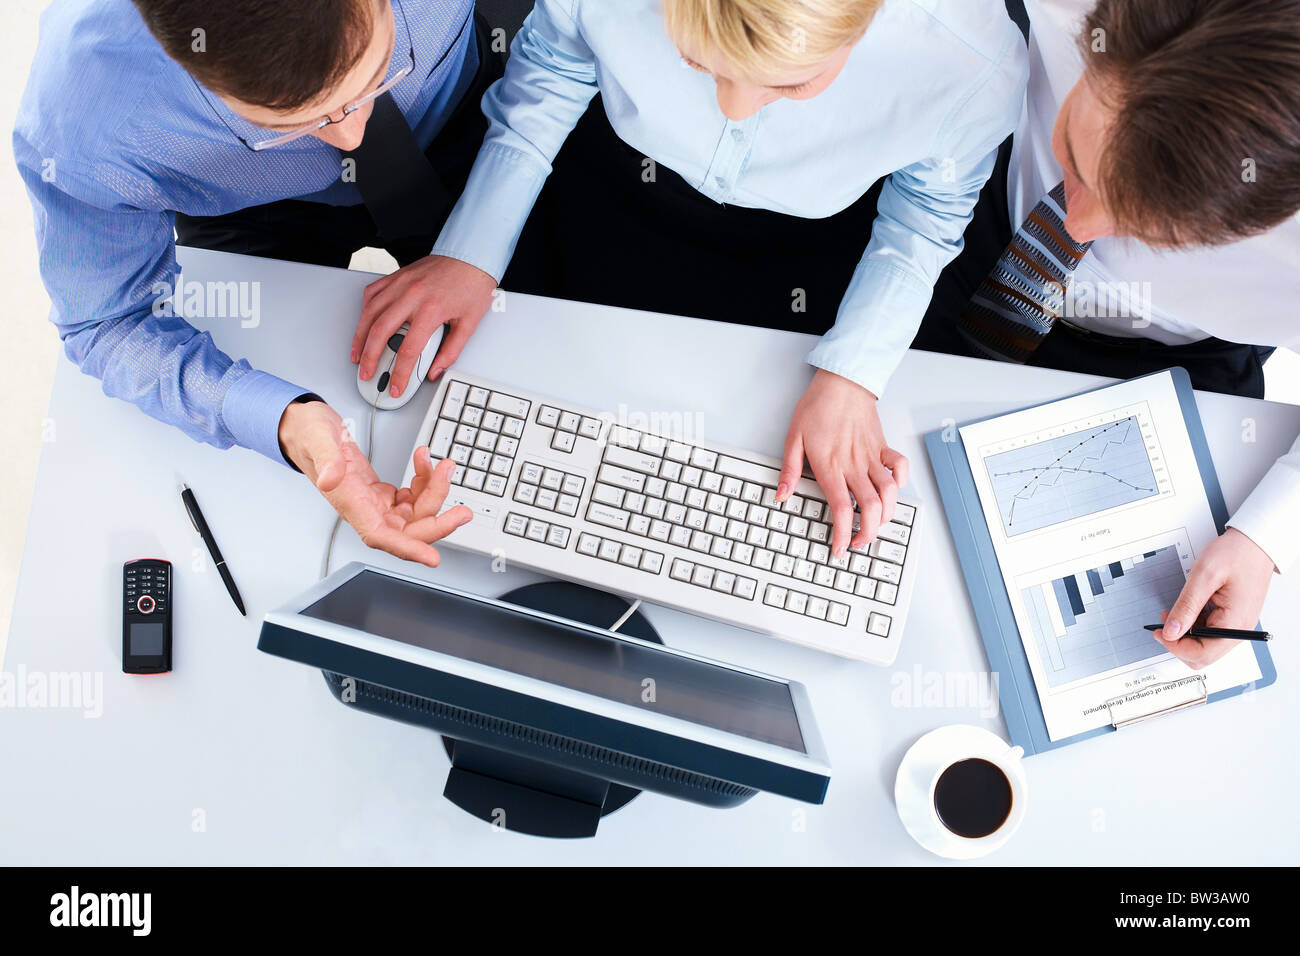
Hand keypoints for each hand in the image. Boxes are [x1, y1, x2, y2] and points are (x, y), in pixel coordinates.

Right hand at [279, 400, 471, 566]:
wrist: (304, 428)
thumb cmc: (307, 436)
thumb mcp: (316, 438)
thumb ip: (326, 461)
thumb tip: (332, 480)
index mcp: (349, 503)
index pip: (380, 537)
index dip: (407, 549)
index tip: (432, 558)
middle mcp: (364, 509)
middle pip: (407, 530)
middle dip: (438, 521)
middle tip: (463, 511)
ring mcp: (373, 503)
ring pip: (414, 513)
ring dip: (435, 492)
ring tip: (442, 465)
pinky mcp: (380, 493)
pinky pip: (411, 498)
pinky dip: (424, 482)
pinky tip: (425, 464)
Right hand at [351, 254, 496, 398]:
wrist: (472, 254)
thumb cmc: (472, 285)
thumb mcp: (469, 323)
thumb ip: (451, 351)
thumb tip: (435, 371)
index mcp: (431, 310)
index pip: (409, 350)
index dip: (400, 373)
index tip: (397, 386)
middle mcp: (411, 295)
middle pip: (380, 332)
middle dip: (369, 357)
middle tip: (366, 373)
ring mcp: (401, 283)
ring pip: (369, 313)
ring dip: (360, 337)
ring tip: (357, 354)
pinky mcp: (396, 276)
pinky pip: (372, 293)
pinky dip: (364, 310)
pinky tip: (364, 323)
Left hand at [776, 368, 909, 556]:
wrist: (842, 383)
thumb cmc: (817, 408)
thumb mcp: (793, 439)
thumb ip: (789, 471)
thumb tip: (782, 496)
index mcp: (831, 466)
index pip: (841, 509)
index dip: (844, 534)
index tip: (841, 548)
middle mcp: (854, 465)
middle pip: (870, 508)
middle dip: (868, 533)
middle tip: (859, 542)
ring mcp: (871, 457)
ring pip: (890, 493)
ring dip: (886, 515)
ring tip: (876, 525)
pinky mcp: (883, 448)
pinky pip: (900, 468)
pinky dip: (902, 483)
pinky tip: (893, 491)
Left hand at [1152, 528, 1275, 668]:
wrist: (1255, 543)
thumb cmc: (1236, 554)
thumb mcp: (1204, 576)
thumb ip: (1187, 606)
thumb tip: (1171, 632)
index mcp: (1235, 623)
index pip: (1203, 654)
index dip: (1176, 647)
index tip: (1159, 633)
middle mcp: (1239, 629)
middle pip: (1204, 655)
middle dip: (1179, 643)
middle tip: (1163, 624)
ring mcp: (1236, 625)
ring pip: (1205, 646)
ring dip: (1185, 635)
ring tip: (1172, 613)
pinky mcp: (1232, 618)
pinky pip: (1210, 632)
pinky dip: (1193, 626)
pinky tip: (1186, 610)